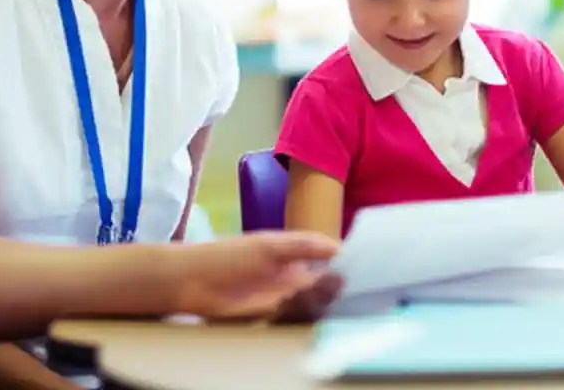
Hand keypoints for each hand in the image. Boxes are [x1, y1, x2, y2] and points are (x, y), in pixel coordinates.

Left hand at [169, 231, 340, 320]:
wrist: (193, 282)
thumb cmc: (231, 256)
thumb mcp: (270, 246)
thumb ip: (305, 246)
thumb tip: (340, 247)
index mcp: (295, 251)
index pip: (330, 255)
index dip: (347, 260)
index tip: (370, 266)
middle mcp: (294, 273)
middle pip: (327, 281)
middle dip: (340, 285)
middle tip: (355, 291)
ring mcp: (285, 296)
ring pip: (316, 301)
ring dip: (323, 301)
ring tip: (338, 302)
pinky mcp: (274, 316)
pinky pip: (299, 317)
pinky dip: (307, 316)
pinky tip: (315, 314)